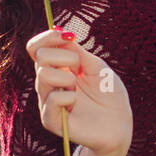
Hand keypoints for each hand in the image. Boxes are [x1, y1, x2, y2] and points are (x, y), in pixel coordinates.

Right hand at [25, 27, 131, 155]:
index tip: (68, 37)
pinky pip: (52, 100)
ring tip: (78, 90)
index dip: (47, 38)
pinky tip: (76, 103)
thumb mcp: (95, 66)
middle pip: (39, 57)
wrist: (119, 124)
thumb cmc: (108, 94)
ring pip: (44, 75)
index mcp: (56, 68)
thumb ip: (76, 51)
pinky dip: (68, 97)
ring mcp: (47, 101)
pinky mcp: (50, 120)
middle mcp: (48, 83)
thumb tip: (60, 31)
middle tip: (80, 70)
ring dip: (68, 78)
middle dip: (65, 58)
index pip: (36, 48)